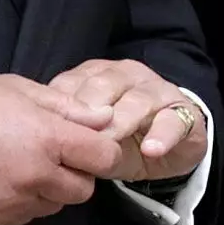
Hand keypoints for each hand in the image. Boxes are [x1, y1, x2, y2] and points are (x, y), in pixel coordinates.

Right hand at [0, 74, 127, 224]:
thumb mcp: (20, 89)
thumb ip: (68, 107)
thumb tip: (104, 118)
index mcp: (47, 138)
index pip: (104, 158)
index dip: (104, 150)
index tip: (93, 143)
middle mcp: (35, 176)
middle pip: (84, 189)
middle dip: (77, 172)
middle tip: (55, 152)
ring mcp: (14, 202)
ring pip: (56, 205)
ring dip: (51, 189)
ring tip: (25, 162)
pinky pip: (27, 215)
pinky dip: (25, 201)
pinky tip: (5, 177)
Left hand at [48, 58, 209, 182]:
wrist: (168, 147)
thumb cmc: (120, 137)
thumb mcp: (90, 136)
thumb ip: (69, 130)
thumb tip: (39, 139)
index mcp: (98, 75)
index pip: (74, 83)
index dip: (61, 107)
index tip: (48, 130)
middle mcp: (127, 75)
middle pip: (104, 87)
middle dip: (88, 112)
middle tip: (76, 138)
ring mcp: (157, 90)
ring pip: (137, 100)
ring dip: (122, 121)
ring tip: (110, 143)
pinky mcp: (184, 111)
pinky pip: (173, 120)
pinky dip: (162, 135)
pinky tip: (152, 149)